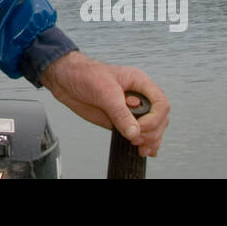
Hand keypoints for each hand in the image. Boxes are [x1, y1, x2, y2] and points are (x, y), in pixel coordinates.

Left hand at [40, 50, 169, 157]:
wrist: (66, 79)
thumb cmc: (85, 75)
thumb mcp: (105, 91)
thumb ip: (120, 113)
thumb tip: (134, 133)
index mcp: (139, 83)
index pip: (161, 103)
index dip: (155, 119)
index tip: (139, 127)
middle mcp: (139, 97)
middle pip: (160, 119)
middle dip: (152, 132)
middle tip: (136, 139)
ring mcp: (130, 110)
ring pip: (152, 128)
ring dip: (150, 140)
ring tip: (140, 148)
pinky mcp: (120, 121)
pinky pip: (138, 134)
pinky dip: (144, 143)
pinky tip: (144, 150)